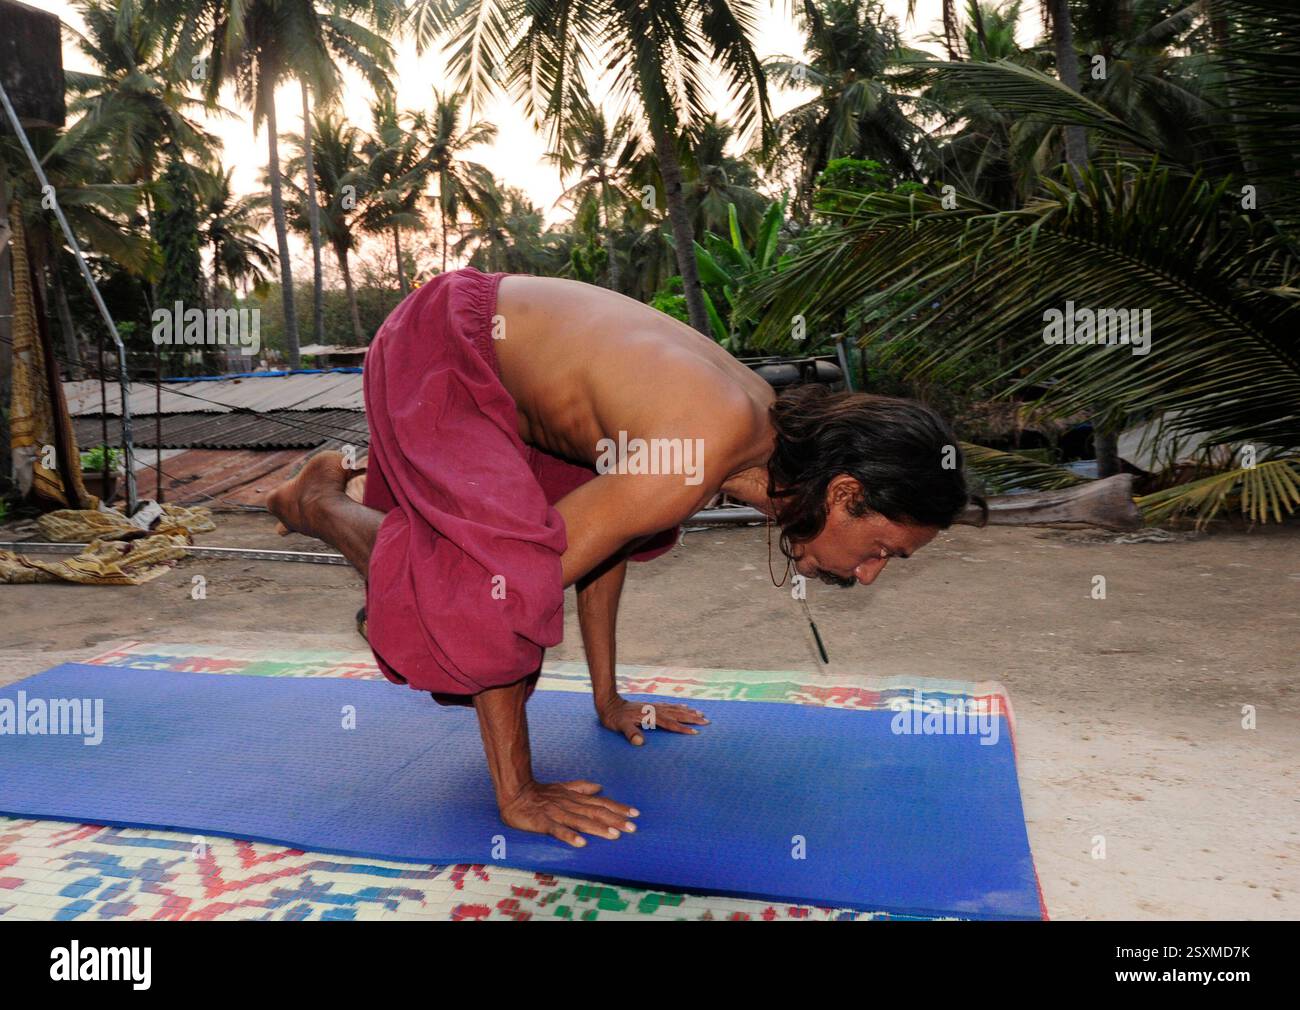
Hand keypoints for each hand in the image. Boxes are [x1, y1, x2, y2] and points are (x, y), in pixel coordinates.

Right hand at [498, 779, 638, 847]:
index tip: (635, 814)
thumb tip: (599, 787)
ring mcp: (557, 813)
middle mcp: (569, 804)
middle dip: (615, 820)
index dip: (618, 808)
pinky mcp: (543, 822)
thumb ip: (581, 787)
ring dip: (598, 829)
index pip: (600, 803)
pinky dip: (569, 836)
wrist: (515, 793)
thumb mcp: (562, 787)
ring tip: (614, 835)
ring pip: (581, 821)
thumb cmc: (540, 793)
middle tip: (632, 827)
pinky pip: (557, 830)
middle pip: (596, 812)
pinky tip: (581, 843)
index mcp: (575, 798)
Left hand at [597, 695, 708, 745]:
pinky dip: (678, 706)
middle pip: (677, 714)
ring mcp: (654, 707)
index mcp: (650, 717)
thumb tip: (639, 742)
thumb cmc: (614, 718)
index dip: (682, 728)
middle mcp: (655, 710)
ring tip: (701, 713)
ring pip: (675, 709)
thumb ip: (630, 733)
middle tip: (707, 721)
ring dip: (688, 712)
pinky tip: (684, 706)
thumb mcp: (620, 727)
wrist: (609, 704)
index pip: (670, 724)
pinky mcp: (651, 705)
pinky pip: (669, 705)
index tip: (695, 732)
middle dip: (692, 718)